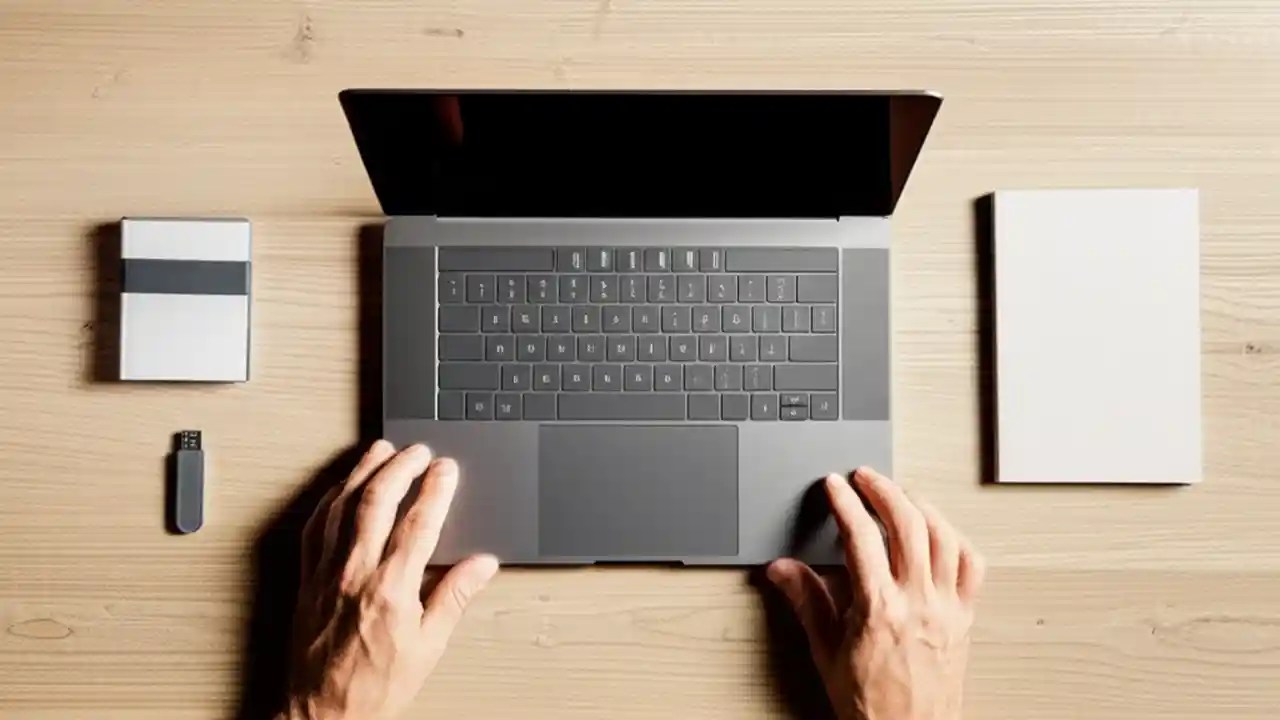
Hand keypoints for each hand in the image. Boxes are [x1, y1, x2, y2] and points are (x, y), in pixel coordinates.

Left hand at [282, 441, 498, 719]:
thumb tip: (481, 565)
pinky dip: (329, 499)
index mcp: (391, 590)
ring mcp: (326, 574)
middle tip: (418, 451)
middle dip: (400, 468)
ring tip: (381, 451)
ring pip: (342, 507)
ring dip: (363, 472)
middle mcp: (355, 574)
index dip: (435, 490)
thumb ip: (454, 597)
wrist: (323, 713)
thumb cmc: (374, 687)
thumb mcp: (429, 647)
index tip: (446, 469)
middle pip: (377, 503)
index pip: (418, 524)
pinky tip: (340, 487)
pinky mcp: (307, 579)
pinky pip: (315, 527)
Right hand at [768, 467, 984, 719]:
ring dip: (921, 506)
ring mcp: (947, 608)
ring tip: (900, 494)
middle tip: (865, 477)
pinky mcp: (965, 617)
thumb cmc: (871, 705)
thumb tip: (782, 570)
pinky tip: (940, 530)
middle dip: (883, 490)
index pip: (860, 537)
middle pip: (907, 524)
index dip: (845, 503)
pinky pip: (971, 565)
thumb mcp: (826, 652)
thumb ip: (806, 603)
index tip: (834, 486)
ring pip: (943, 536)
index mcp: (879, 609)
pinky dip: (955, 539)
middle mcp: (918, 603)